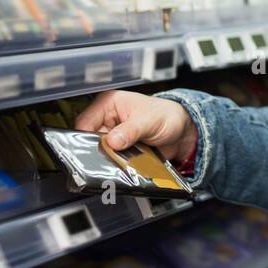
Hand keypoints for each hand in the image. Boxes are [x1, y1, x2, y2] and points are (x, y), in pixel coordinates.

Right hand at [74, 89, 197, 161]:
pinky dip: (116, 163)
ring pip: (100, 151)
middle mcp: (107, 118)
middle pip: (89, 138)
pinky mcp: (120, 148)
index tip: (94, 149)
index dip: (85, 136)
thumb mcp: (149, 121)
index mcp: (109, 103)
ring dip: (109, 158)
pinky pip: (111, 158)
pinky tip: (124, 165)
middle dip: (98, 150)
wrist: (182, 132)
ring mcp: (113, 135)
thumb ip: (131, 130)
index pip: (85, 121)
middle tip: (109, 157)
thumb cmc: (167, 116)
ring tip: (120, 161)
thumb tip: (112, 141)